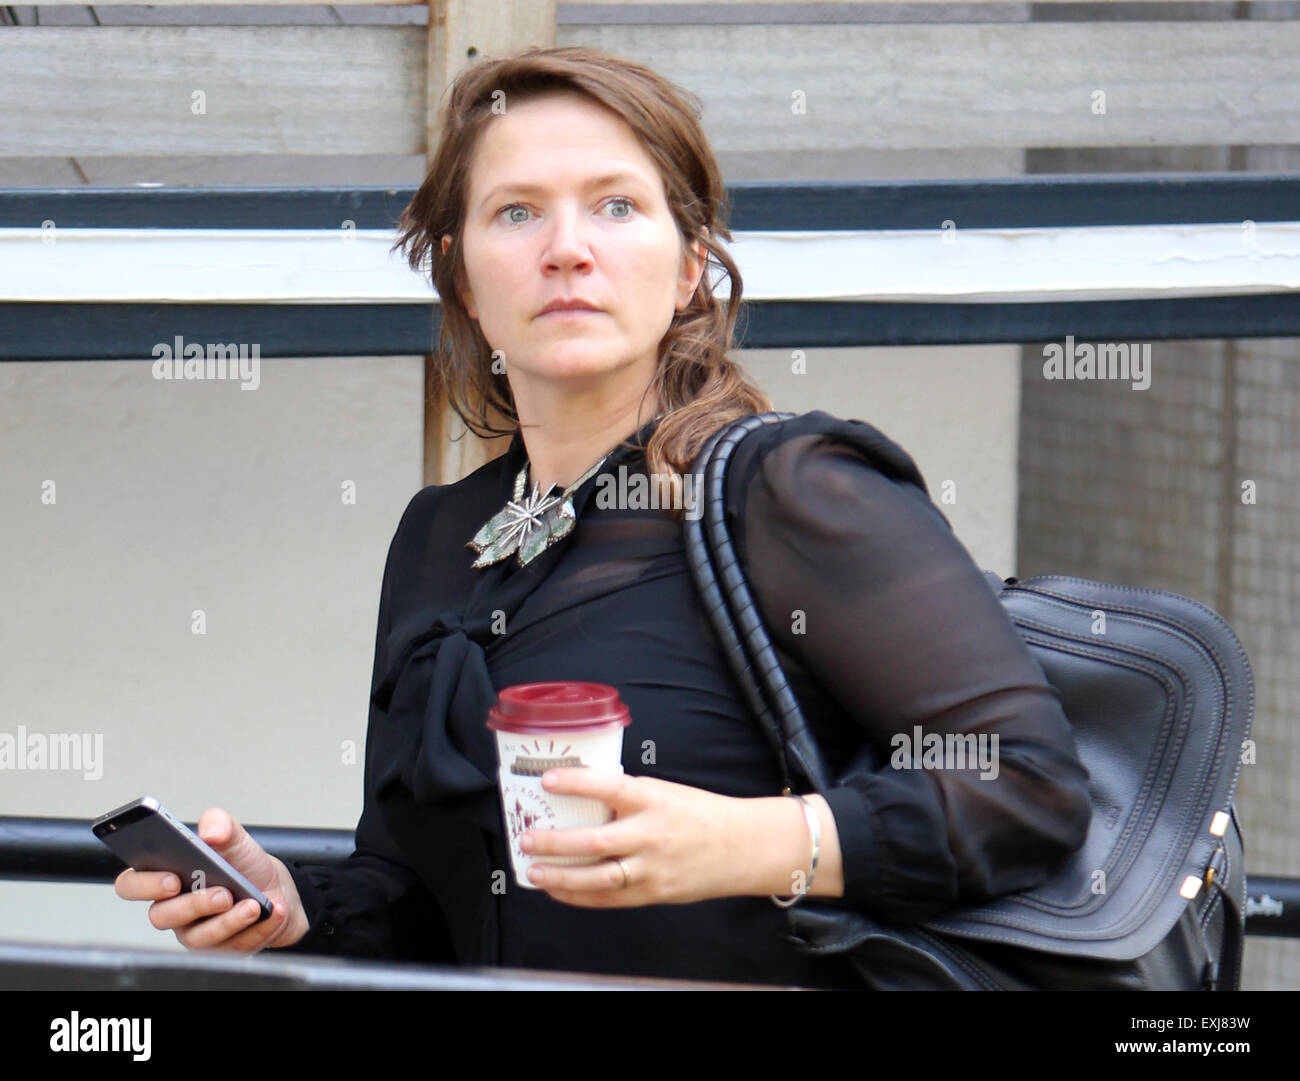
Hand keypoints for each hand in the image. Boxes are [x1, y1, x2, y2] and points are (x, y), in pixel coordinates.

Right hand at [113, 807, 308, 951]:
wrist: (277, 888)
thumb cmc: (244, 865)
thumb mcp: (234, 837)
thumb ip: (220, 823)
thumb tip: (212, 832)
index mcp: (166, 876)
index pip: (131, 884)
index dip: (143, 884)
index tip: (171, 877)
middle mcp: (174, 908)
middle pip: (162, 916)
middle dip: (193, 904)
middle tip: (222, 893)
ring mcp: (195, 931)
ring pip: (198, 937)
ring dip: (228, 921)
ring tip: (252, 905)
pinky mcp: (221, 948)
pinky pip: (232, 947)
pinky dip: (256, 928)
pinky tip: (271, 912)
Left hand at [519, 768, 742, 906]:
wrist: (738, 847)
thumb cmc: (697, 813)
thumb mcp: (664, 792)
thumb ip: (627, 797)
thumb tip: (583, 797)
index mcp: (654, 800)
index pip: (611, 788)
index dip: (578, 783)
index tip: (548, 780)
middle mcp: (651, 835)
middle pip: (596, 842)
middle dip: (555, 843)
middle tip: (527, 838)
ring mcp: (651, 868)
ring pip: (598, 878)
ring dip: (561, 876)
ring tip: (534, 870)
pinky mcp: (653, 893)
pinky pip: (609, 899)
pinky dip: (579, 896)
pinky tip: (558, 889)